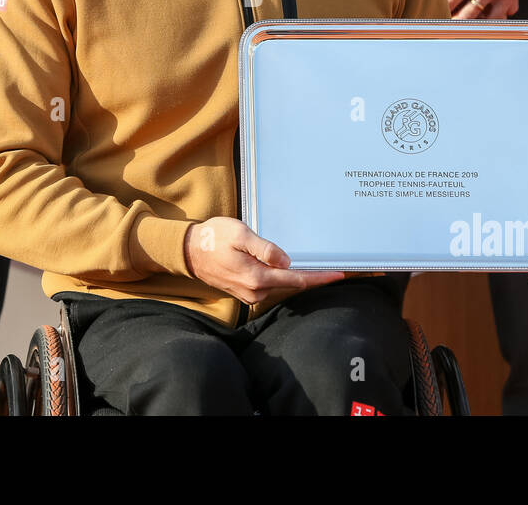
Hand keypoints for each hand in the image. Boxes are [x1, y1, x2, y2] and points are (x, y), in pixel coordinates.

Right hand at [183, 216, 345, 304]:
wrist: (189, 252)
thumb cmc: (213, 238)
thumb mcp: (240, 234)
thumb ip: (265, 249)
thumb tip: (286, 261)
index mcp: (256, 277)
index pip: (295, 279)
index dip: (318, 278)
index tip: (338, 275)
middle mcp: (255, 291)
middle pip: (291, 284)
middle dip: (311, 277)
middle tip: (333, 270)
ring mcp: (249, 294)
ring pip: (280, 285)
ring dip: (295, 277)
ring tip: (313, 267)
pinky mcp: (245, 292)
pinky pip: (269, 285)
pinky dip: (281, 278)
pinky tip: (286, 268)